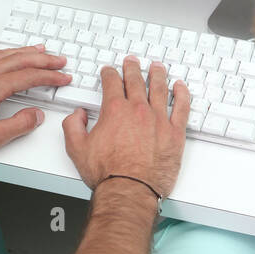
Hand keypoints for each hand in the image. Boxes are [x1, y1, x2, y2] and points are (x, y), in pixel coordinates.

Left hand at [0, 46, 70, 160]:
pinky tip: (6, 54)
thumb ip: (19, 125)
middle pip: (19, 60)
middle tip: (58, 60)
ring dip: (24, 51)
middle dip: (42, 59)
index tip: (62, 77)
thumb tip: (35, 115)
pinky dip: (2, 53)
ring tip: (39, 50)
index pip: (28, 76)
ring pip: (3, 55)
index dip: (49, 76)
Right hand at [62, 58, 189, 196]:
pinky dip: (181, 94)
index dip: (110, 74)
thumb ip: (73, 126)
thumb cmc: (107, 174)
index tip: (110, 72)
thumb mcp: (76, 148)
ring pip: (159, 89)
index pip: (112, 83)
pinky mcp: (175, 133)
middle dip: (132, 69)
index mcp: (115, 111)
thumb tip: (78, 115)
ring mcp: (159, 120)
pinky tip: (180, 87)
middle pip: (136, 81)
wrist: (130, 191)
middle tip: (132, 62)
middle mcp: (138, 110)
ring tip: (157, 67)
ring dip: (157, 75)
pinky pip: (181, 107)